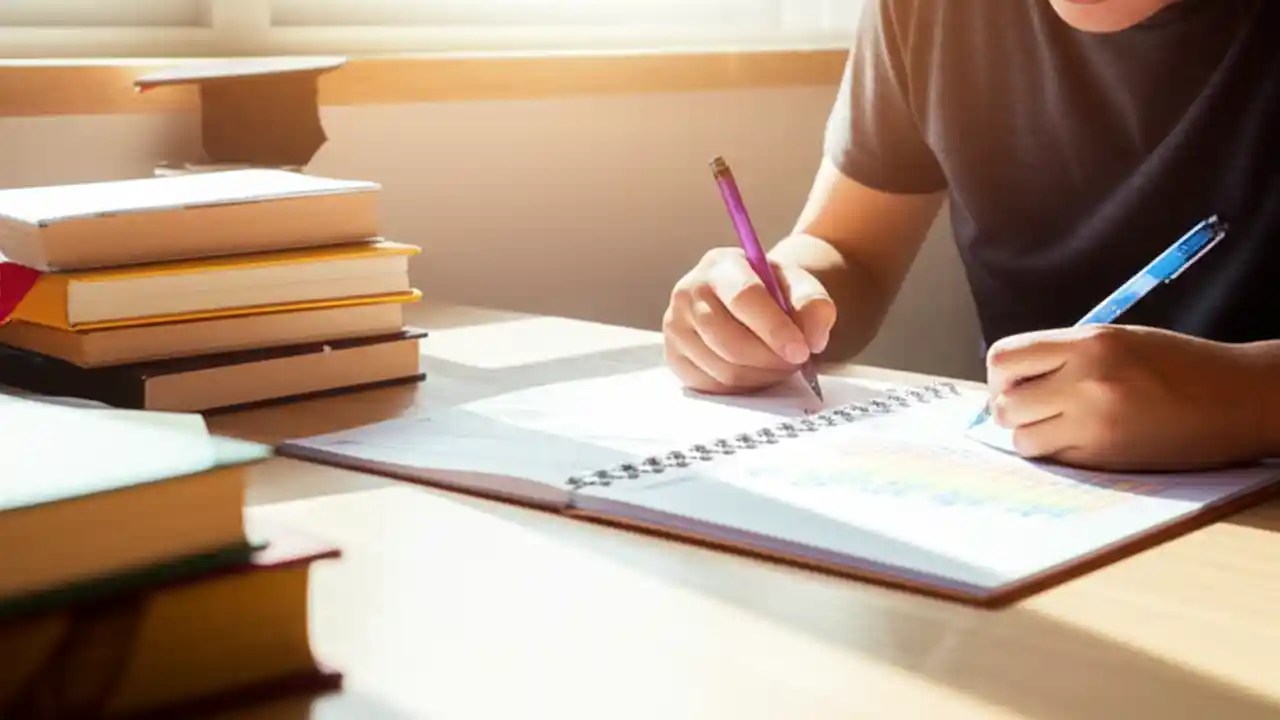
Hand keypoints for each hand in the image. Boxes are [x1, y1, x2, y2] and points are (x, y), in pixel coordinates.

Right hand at [663, 247, 835, 393]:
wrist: (741, 298)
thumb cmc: (770, 291)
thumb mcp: (797, 284)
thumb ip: (813, 304)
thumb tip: (812, 339)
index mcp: (720, 265)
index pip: (744, 297)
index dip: (774, 329)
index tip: (802, 351)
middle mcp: (687, 292)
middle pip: (730, 341)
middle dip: (771, 359)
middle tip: (796, 361)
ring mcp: (675, 326)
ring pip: (723, 369)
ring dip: (761, 375)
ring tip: (779, 364)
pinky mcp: (673, 356)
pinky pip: (711, 386)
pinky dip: (742, 386)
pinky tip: (756, 371)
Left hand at [986, 324, 1268, 470]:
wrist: (1236, 398)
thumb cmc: (1177, 364)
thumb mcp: (1116, 340)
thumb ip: (1064, 355)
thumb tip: (1009, 379)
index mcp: (1088, 343)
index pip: (1004, 358)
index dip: (1001, 374)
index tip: (1014, 381)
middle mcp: (1085, 381)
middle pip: (1004, 404)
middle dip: (1010, 408)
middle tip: (1033, 407)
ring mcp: (1094, 423)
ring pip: (1022, 438)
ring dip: (1030, 434)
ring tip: (1058, 425)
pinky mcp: (1106, 458)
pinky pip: (1054, 459)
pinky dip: (1056, 452)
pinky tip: (1082, 440)